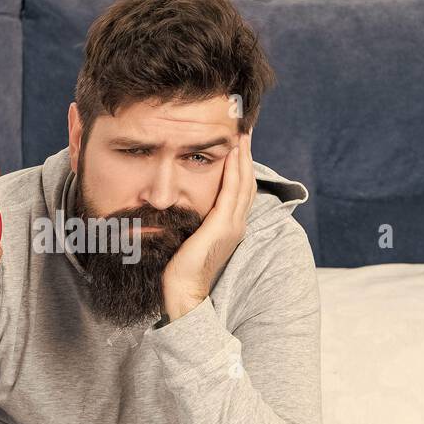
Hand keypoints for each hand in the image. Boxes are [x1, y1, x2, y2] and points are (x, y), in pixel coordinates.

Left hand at [161, 129, 255, 320]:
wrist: (183, 292)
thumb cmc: (179, 269)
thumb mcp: (188, 239)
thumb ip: (190, 223)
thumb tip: (175, 206)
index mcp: (230, 227)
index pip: (240, 191)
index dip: (241, 168)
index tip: (238, 146)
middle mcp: (236, 224)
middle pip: (247, 182)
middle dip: (247, 156)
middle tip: (245, 131)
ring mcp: (232, 225)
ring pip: (244, 183)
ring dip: (244, 157)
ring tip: (242, 135)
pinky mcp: (223, 226)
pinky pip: (232, 191)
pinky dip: (235, 170)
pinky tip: (233, 153)